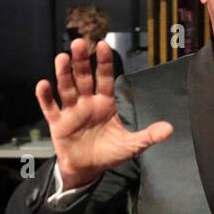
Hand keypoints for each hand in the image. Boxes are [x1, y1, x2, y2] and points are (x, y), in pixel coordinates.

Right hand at [35, 38, 172, 187]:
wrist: (88, 170)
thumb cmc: (109, 152)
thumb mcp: (132, 146)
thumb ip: (148, 136)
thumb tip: (170, 129)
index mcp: (105, 103)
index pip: (105, 78)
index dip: (104, 63)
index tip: (103, 45)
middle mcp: (87, 102)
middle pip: (84, 78)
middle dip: (82, 61)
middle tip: (80, 43)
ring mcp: (71, 111)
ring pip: (66, 88)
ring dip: (63, 73)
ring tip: (62, 58)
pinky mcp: (57, 123)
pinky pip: (50, 108)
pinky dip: (45, 97)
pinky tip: (43, 84)